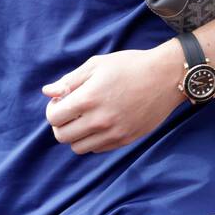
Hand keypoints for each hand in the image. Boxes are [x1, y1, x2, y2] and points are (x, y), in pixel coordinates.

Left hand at [41, 42, 183, 153]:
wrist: (166, 77)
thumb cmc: (130, 66)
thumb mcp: (97, 65)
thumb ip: (70, 80)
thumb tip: (47, 92)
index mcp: (88, 98)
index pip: (54, 117)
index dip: (52, 109)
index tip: (61, 101)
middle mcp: (99, 120)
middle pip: (62, 136)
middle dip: (60, 124)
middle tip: (70, 112)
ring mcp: (113, 133)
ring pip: (78, 147)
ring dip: (75, 135)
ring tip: (84, 119)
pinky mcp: (125, 140)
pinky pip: (97, 149)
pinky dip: (92, 140)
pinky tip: (100, 124)